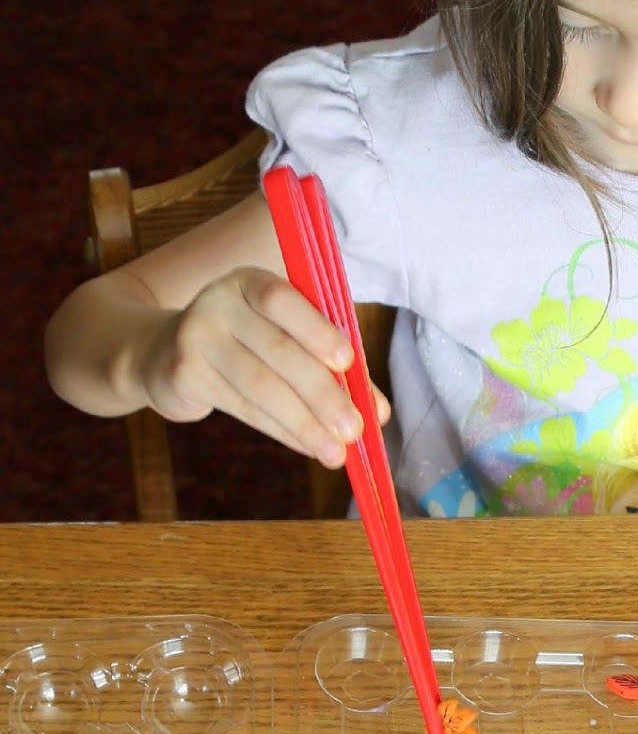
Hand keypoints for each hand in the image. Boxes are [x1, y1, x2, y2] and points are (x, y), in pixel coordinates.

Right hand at [139, 267, 389, 465]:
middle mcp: (218, 303)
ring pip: (260, 386)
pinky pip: (243, 408)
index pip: (283, 300)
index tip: (348, 363)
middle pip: (277, 350)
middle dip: (322, 393)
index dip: (316, 330)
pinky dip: (283, 431)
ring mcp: (195, 338)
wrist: (163, 353)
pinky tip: (309, 446)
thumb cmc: (245, 342)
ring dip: (305, 423)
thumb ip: (331, 365)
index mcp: (249, 281)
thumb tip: (378, 413)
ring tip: (337, 452)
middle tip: (355, 429)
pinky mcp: (184, 375)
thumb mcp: (282, 335)